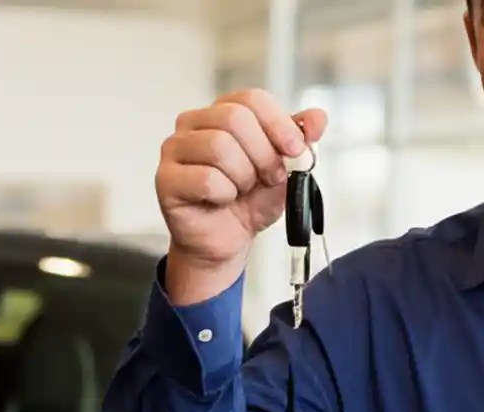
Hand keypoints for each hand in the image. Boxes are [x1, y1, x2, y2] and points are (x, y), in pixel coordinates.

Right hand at [155, 88, 325, 301]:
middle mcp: (194, 123)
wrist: (228, 240)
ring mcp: (175, 149)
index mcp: (223, 112)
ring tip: (242, 190)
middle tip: (268, 178)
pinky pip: (207, 179)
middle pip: (234, 118)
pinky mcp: (166, 178)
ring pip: (219, 147)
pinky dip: (225, 195)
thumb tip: (318, 117)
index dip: (279, 124)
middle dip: (263, 155)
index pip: (252, 99)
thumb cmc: (249, 201)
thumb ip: (299, 141)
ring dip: (244, 177)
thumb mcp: (284, 168)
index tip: (295, 150)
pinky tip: (222, 201)